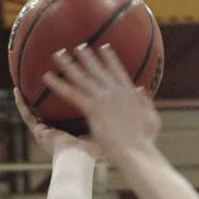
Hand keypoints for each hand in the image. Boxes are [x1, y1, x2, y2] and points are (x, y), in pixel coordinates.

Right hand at [14, 88, 93, 158]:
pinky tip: (16, 90)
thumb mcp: (96, 130)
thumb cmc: (90, 151)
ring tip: (19, 86)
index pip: (62, 119)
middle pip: (45, 116)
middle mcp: (54, 134)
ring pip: (33, 115)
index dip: (60, 107)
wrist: (78, 159)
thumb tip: (108, 103)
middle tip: (36, 87)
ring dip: (26, 101)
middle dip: (40, 103)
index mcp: (67, 135)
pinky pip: (27, 116)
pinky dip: (21, 104)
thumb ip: (100, 117)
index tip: (59, 94)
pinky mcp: (39, 133)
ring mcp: (45, 134)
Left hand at [42, 44, 159, 160]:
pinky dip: (58, 84)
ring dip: (68, 64)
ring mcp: (103, 98)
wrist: (136, 151)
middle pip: (97, 69)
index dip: (110, 58)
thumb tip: (141, 88)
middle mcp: (115, 90)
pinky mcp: (93, 108)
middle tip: (77, 47)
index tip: (103, 47)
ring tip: (57, 54)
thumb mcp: (151, 119)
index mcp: (129, 92)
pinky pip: (71, 93)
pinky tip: (47, 77)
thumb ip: (145, 102)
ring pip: (81, 77)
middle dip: (87, 56)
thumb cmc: (145, 141)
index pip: (118, 71)